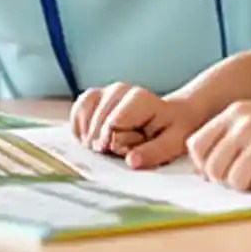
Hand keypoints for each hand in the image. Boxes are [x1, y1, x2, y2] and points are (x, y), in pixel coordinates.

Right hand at [70, 83, 204, 168]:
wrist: (172, 115)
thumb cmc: (172, 131)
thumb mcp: (172, 144)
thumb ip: (153, 152)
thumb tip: (131, 161)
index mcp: (140, 99)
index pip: (113, 124)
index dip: (114, 143)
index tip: (120, 152)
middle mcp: (120, 90)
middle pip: (97, 122)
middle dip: (103, 143)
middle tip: (115, 151)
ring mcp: (105, 92)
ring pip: (84, 113)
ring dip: (89, 135)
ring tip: (102, 148)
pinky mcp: (94, 97)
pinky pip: (77, 110)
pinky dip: (79, 128)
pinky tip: (90, 140)